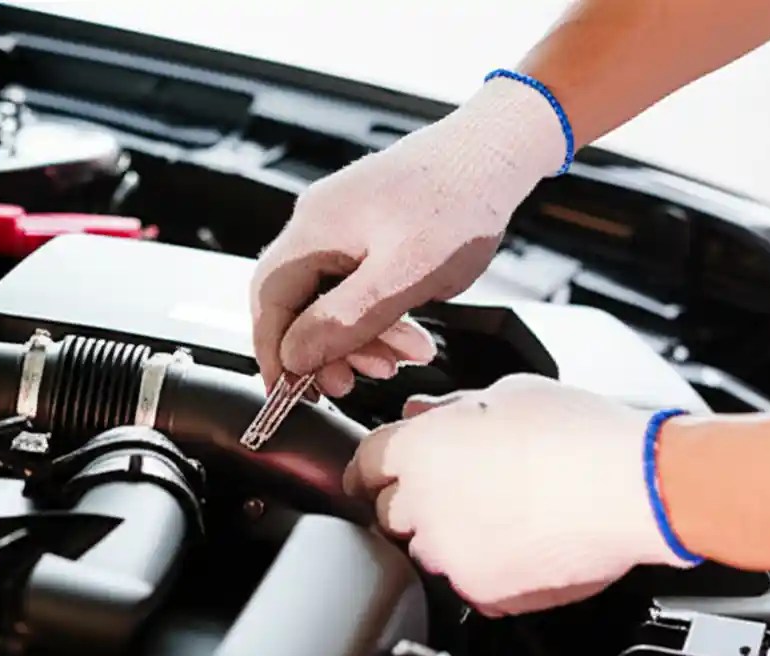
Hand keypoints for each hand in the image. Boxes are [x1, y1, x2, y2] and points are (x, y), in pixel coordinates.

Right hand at [249, 79, 568, 396]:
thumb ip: (345, 320)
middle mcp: (320, 220)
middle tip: (349, 385)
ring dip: (359, 336)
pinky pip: (356, 280)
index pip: (269, 299)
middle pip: (297, 300)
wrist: (500, 150)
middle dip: (322, 349)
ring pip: (331, 294)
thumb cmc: (460, 202)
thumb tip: (294, 357)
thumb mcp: (405, 276)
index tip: (286, 391)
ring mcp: (344, 220)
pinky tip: (407, 331)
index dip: (272, 350)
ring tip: (400, 360)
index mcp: (316, 227)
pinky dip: (376, 313)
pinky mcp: (370, 223)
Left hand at [343, 375, 693, 615]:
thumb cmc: (578, 434)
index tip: (378, 476)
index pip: (361, 465)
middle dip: (414, 502)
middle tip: (463, 490)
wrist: (633, 488)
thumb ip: (448, 408)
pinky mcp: (478, 592)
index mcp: (417, 448)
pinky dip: (482, 571)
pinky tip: (518, 543)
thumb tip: (417, 413)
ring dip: (446, 538)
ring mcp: (446, 554)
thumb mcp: (506, 394)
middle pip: (389, 511)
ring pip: (423, 551)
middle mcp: (421, 503)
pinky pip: (463, 585)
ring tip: (500, 514)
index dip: (373, 469)